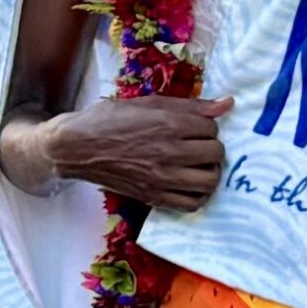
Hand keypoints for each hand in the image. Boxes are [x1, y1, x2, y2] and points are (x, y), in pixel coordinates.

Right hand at [52, 94, 231, 211]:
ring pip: (209, 180)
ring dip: (209, 171)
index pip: (212, 128)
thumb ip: (191, 105)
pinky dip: (198, 195)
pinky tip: (190, 184)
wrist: (78, 146)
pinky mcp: (154, 197)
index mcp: (169, 124)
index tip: (194, 127)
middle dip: (211, 146)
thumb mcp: (149, 103)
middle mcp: (170, 152)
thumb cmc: (110, 119)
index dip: (206, 126)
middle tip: (198, 145)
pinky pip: (192, 203)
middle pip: (215, 153)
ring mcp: (163, 178)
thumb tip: (228, 104)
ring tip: (198, 165)